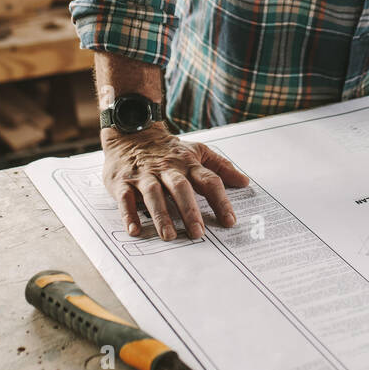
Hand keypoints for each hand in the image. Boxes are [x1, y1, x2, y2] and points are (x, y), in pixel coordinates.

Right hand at [101, 124, 249, 240]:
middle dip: (189, 210)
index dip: (220, 200)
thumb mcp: (197, 151)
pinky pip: (126, 199)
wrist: (131, 133)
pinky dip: (129, 214)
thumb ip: (221, 167)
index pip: (208, 180)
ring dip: (161, 215)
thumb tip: (245, 182)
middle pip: (180, 188)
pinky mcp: (123, 182)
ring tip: (169, 235)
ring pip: (153, 195)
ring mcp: (144, 176)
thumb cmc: (167, 149)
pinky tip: (135, 230)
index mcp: (187, 164)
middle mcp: (167, 170)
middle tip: (198, 233)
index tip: (229, 220)